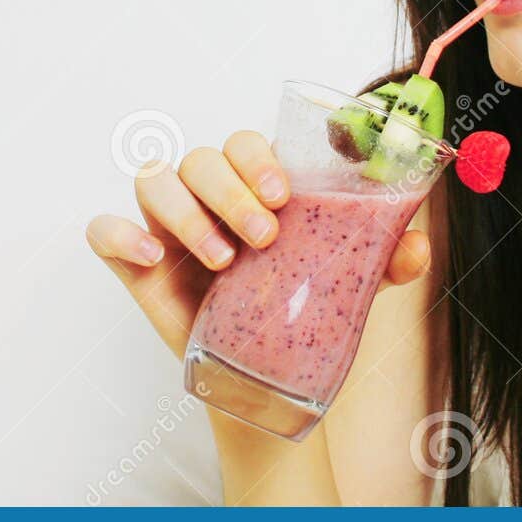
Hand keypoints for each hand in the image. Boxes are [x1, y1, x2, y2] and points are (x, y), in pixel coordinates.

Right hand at [86, 130, 431, 357]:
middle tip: (266, 237)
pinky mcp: (135, 265)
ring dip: (187, 212)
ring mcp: (167, 228)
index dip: (259, 157)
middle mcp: (208, 197)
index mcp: (255, 188)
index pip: (246, 142)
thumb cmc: (301, 312)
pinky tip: (151, 257)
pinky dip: (119, 234)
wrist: (266, 378)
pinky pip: (103, 230)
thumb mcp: (349, 286)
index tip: (287, 195)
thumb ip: (384, 259)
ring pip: (155, 179)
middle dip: (232, 190)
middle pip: (201, 157)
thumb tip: (417, 244)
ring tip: (225, 260)